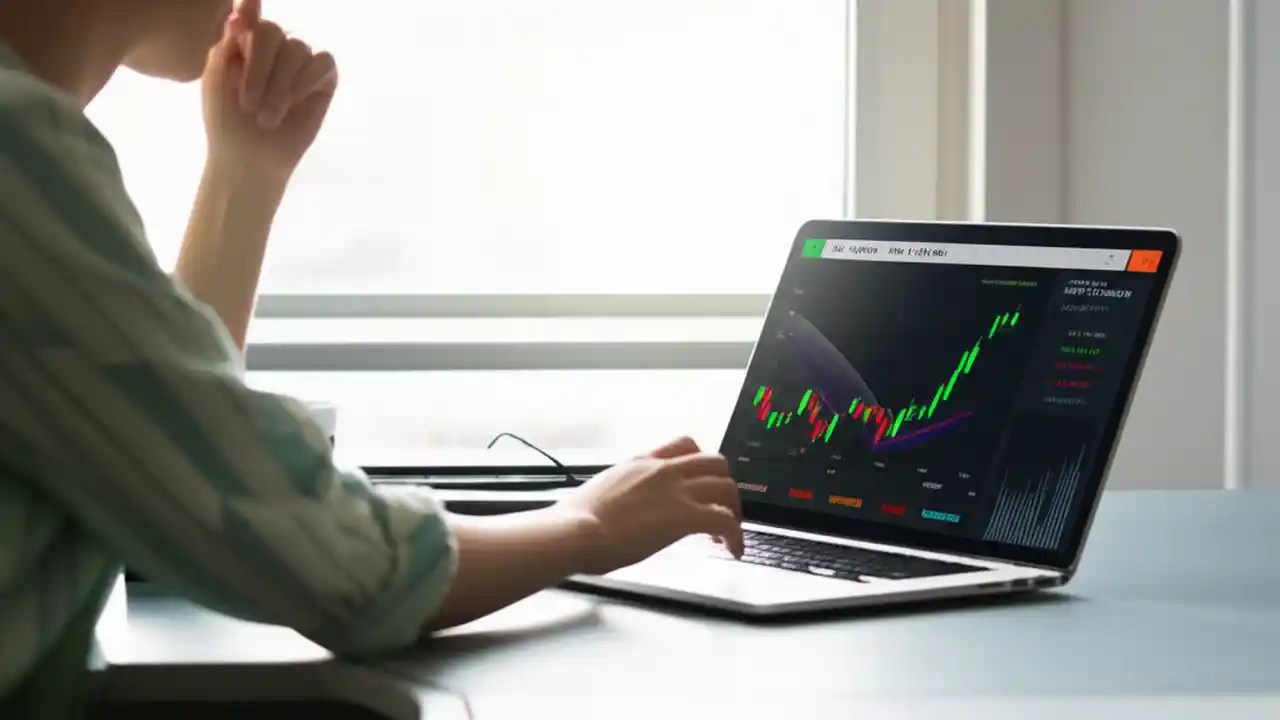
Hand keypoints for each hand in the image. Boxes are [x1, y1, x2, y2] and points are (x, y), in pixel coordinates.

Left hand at [202, 0, 337, 180]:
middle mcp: (274, 48)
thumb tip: (246, 6)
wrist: (249, 158)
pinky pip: (323, 62)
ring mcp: (300, 62)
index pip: (251, 16)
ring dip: (280, 84)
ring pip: (297, 49)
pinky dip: (307, 80)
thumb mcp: (217, 76)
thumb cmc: (226, 120)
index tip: (242, 18)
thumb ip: (230, 41)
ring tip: (268, 115)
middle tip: (247, 103)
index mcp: (244, 42)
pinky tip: (294, 101)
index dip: (250, 11)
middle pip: (273, 31)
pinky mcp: (323, 80)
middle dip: (259, 67)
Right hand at [556, 437, 743, 574]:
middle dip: (723, 485)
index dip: (701, 463)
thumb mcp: (602, 491)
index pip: (684, 445)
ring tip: (728, 533)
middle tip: (720, 508)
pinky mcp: (685, 517)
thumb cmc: (576, 521)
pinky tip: (733, 551)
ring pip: (726, 487)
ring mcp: (677, 491)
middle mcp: (663, 470)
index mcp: (642, 462)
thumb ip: (621, 492)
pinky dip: (736, 536)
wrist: (575, 531)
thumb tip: (620, 507)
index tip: (702, 482)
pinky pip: (726, 521)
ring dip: (733, 509)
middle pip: (715, 462)